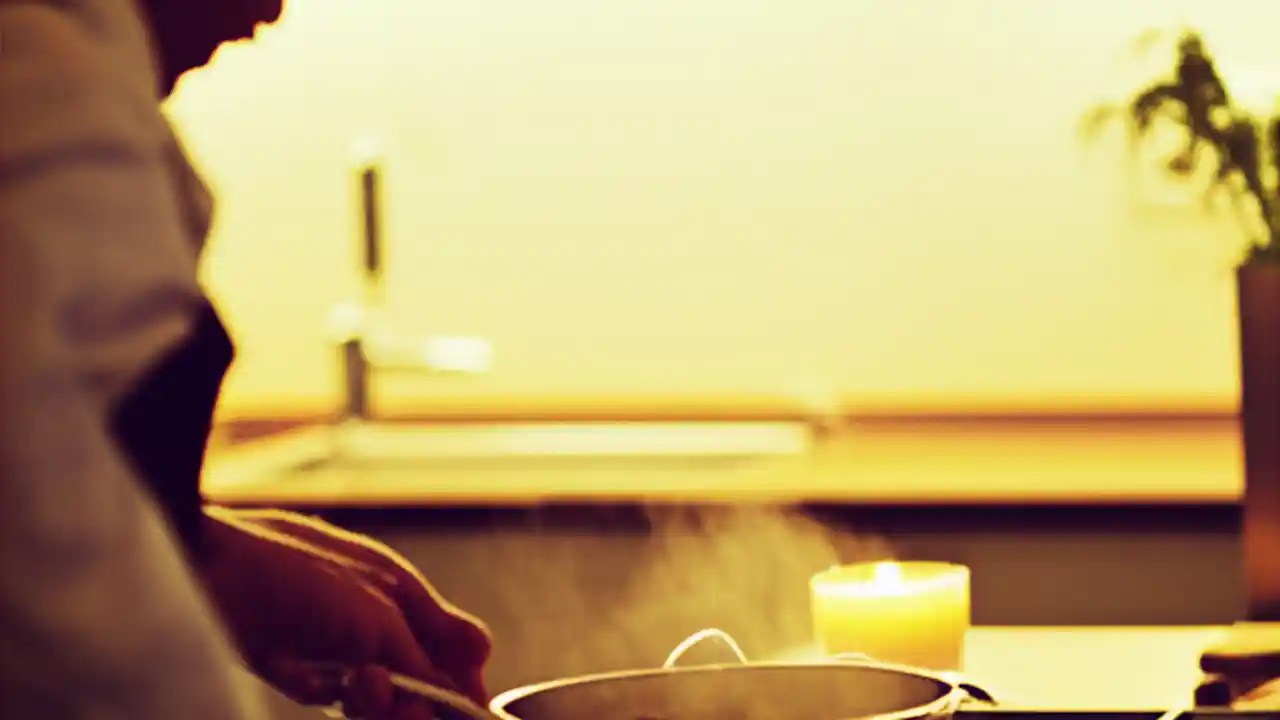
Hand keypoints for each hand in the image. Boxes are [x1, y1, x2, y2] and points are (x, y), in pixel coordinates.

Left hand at [198, 507, 490, 718]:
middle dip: (411, 698)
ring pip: (366, 692)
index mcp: (399, 592)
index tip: (465, 713)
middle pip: (410, 676)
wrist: (202, 566)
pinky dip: (318, 689)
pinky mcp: (285, 661)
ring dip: (369, 700)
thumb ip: (426, 656)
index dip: (459, 685)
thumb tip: (469, 686)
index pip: (448, 648)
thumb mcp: (378, 613)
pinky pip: (318, 692)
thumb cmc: (297, 572)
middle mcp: (368, 615)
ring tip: (359, 686)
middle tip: (401, 704)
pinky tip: (303, 675)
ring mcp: (326, 639)